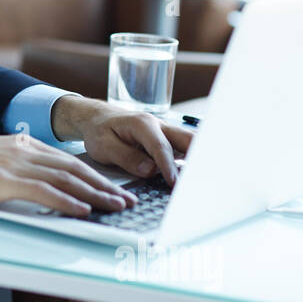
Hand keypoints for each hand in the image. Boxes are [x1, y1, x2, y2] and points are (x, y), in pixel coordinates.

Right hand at [0, 134, 139, 217]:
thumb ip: (9, 171)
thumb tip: (29, 188)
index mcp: (19, 143)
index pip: (66, 159)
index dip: (94, 174)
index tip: (113, 188)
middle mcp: (21, 149)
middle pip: (74, 167)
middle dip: (104, 185)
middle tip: (127, 201)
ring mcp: (12, 163)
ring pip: (66, 179)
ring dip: (96, 195)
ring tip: (116, 208)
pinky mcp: (0, 180)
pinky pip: (43, 192)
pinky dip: (67, 201)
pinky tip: (83, 210)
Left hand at [51, 94, 191, 185]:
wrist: (98, 119)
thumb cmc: (99, 131)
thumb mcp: (103, 146)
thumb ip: (126, 157)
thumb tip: (149, 170)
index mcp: (142, 124)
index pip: (160, 147)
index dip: (168, 166)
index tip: (173, 183)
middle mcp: (159, 125)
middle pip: (187, 139)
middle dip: (198, 157)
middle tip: (203, 178)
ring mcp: (166, 132)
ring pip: (190, 143)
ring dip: (198, 158)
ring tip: (204, 179)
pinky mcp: (167, 140)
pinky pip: (184, 148)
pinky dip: (192, 160)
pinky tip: (195, 175)